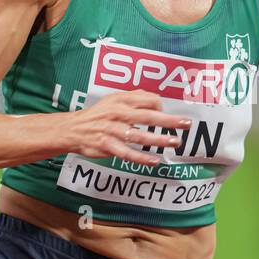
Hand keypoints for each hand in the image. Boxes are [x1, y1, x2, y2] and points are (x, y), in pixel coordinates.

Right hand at [66, 89, 190, 165]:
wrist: (71, 129)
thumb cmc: (97, 114)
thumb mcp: (113, 99)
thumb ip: (134, 97)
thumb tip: (156, 98)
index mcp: (121, 100)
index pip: (148, 99)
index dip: (161, 105)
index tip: (167, 112)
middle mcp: (118, 113)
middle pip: (148, 116)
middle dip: (169, 120)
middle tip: (186, 123)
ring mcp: (112, 130)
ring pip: (139, 135)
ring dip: (159, 139)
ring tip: (175, 142)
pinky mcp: (107, 145)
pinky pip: (127, 153)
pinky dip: (141, 157)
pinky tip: (155, 160)